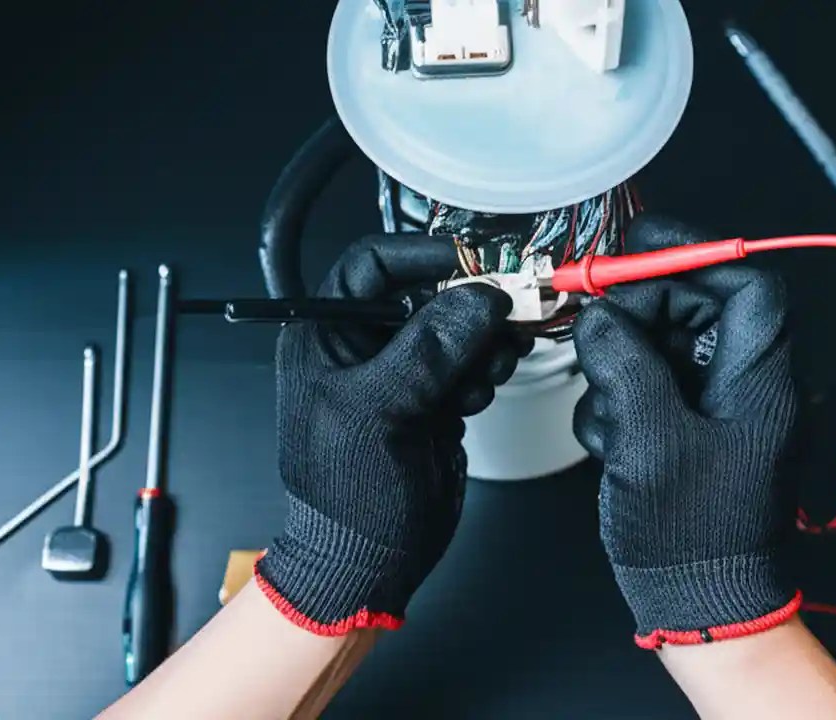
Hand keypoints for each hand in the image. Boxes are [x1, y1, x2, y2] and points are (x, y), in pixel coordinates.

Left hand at [256, 234, 526, 634]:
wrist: (366, 561)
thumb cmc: (342, 491)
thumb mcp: (377, 408)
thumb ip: (427, 348)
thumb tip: (479, 299)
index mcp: (326, 335)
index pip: (372, 263)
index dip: (422, 254)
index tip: (472, 260)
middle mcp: (363, 347)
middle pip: (427, 295)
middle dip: (470, 303)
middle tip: (509, 310)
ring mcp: (401, 377)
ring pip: (457, 330)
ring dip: (484, 341)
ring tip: (494, 362)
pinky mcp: (433, 404)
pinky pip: (469, 366)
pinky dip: (485, 372)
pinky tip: (478, 395)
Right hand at [573, 215, 800, 648]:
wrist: (698, 604)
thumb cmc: (691, 533)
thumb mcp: (650, 439)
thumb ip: (624, 363)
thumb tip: (599, 316)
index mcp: (759, 378)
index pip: (745, 283)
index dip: (694, 254)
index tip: (637, 247)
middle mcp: (745, 384)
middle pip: (695, 307)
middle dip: (639, 315)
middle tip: (599, 336)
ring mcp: (716, 408)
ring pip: (661, 346)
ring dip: (621, 370)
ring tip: (612, 418)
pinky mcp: (688, 431)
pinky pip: (649, 387)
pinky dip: (620, 406)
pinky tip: (614, 447)